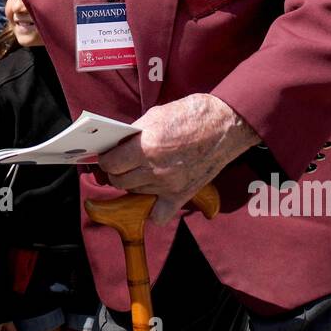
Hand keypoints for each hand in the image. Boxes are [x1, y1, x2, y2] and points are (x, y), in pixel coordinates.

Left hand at [99, 93, 260, 224]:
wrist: (225, 125)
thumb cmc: (191, 115)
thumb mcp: (155, 115)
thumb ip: (134, 134)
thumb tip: (117, 145)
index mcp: (145, 147)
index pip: (110, 164)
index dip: (105, 160)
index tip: (106, 156)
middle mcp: (154, 170)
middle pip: (120, 182)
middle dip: (116, 173)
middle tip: (120, 165)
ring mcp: (168, 185)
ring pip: (136, 194)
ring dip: (134, 185)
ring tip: (139, 172)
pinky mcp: (182, 194)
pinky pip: (159, 215)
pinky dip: (153, 210)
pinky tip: (154, 198)